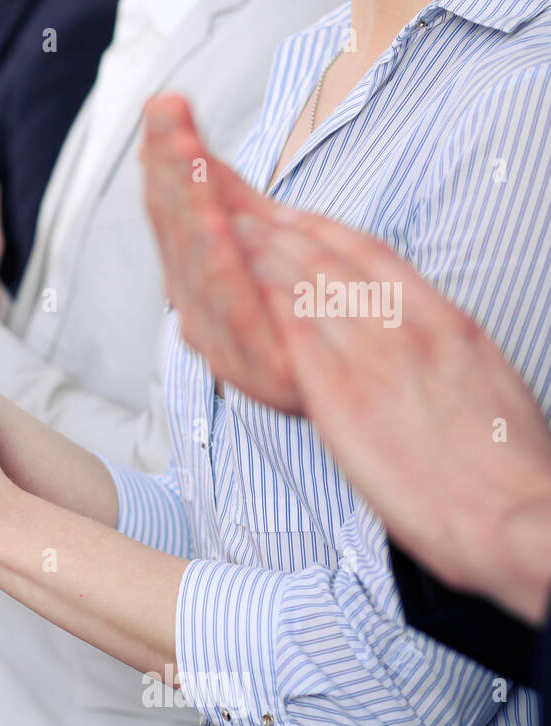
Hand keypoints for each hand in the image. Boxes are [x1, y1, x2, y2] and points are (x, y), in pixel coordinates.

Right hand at [141, 95, 301, 411]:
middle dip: (174, 166)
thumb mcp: (276, 245)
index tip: (167, 106)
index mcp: (204, 278)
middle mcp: (202, 307)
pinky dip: (222, 263)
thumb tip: (196, 148)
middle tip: (166, 111)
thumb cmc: (316, 327)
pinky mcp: (255, 364)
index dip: (172, 157)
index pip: (179, 207)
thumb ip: (235, 203)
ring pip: (201, 258)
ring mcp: (222, 337)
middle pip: (181, 226)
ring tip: (185, 151)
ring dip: (193, 200)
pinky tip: (218, 223)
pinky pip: (234, 305)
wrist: (361, 403)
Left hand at [233, 206, 550, 622]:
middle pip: (328, 259)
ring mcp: (374, 356)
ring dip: (257, 250)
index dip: (321, 230)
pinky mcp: (344, 396)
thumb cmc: (506, 466)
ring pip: (305, 284)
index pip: (372, 255)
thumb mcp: (482, 386)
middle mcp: (407, 325)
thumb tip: (419, 353)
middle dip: (275, 226)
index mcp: (446, 321)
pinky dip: (259, 300)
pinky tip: (230, 285)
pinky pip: (292, 333)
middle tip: (235, 203)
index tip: (290, 214)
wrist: (515, 515)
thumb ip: (441, 358)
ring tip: (218, 224)